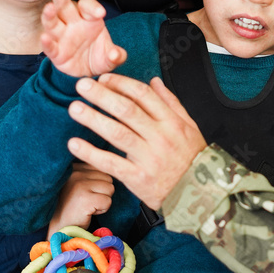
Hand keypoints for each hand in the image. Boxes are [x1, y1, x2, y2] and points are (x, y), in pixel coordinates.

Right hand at [41, 0, 126, 77]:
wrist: (89, 73)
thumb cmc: (99, 57)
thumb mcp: (112, 57)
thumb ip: (117, 55)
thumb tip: (116, 55)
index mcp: (89, 19)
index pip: (88, 6)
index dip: (93, 7)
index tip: (101, 13)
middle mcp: (73, 24)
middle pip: (64, 5)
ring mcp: (62, 37)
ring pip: (53, 22)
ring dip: (49, 15)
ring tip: (49, 8)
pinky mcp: (56, 53)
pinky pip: (50, 46)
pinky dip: (47, 42)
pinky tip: (45, 37)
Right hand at [46, 162, 114, 236]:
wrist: (58, 230)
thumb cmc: (71, 208)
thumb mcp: (76, 184)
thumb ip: (89, 173)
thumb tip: (111, 166)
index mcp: (73, 167)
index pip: (101, 168)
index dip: (98, 185)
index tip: (83, 194)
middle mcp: (75, 173)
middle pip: (108, 178)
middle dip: (101, 192)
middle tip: (86, 202)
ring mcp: (79, 185)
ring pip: (110, 189)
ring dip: (102, 201)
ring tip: (87, 206)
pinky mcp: (85, 198)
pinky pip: (108, 201)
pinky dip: (102, 210)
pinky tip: (88, 213)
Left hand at [66, 74, 206, 209]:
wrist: (199, 194)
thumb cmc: (192, 159)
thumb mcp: (189, 127)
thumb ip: (171, 102)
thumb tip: (154, 81)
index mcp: (172, 122)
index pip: (143, 95)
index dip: (121, 84)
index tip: (104, 78)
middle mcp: (160, 137)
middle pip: (126, 110)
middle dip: (102, 95)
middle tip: (82, 85)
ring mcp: (148, 158)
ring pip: (117, 133)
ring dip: (93, 119)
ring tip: (74, 108)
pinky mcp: (137, 178)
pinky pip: (110, 162)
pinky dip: (91, 153)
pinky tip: (75, 143)